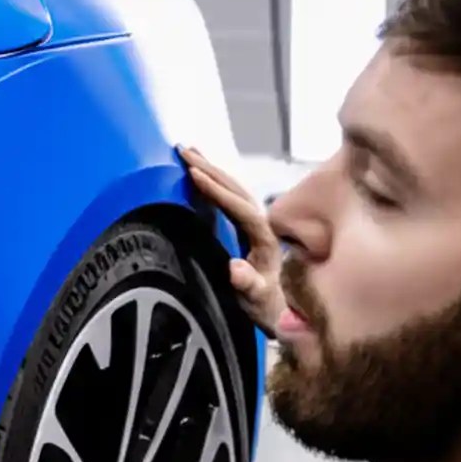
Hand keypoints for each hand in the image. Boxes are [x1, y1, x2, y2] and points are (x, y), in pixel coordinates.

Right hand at [180, 146, 285, 337]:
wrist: (277, 310)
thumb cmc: (264, 306)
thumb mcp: (255, 300)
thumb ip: (247, 285)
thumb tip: (234, 268)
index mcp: (264, 239)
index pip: (240, 207)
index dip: (218, 191)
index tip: (195, 175)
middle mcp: (262, 225)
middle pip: (236, 189)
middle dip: (210, 169)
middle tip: (184, 151)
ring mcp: (254, 223)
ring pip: (232, 188)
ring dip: (210, 169)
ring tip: (187, 152)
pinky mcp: (245, 226)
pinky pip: (229, 196)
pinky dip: (213, 181)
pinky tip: (199, 172)